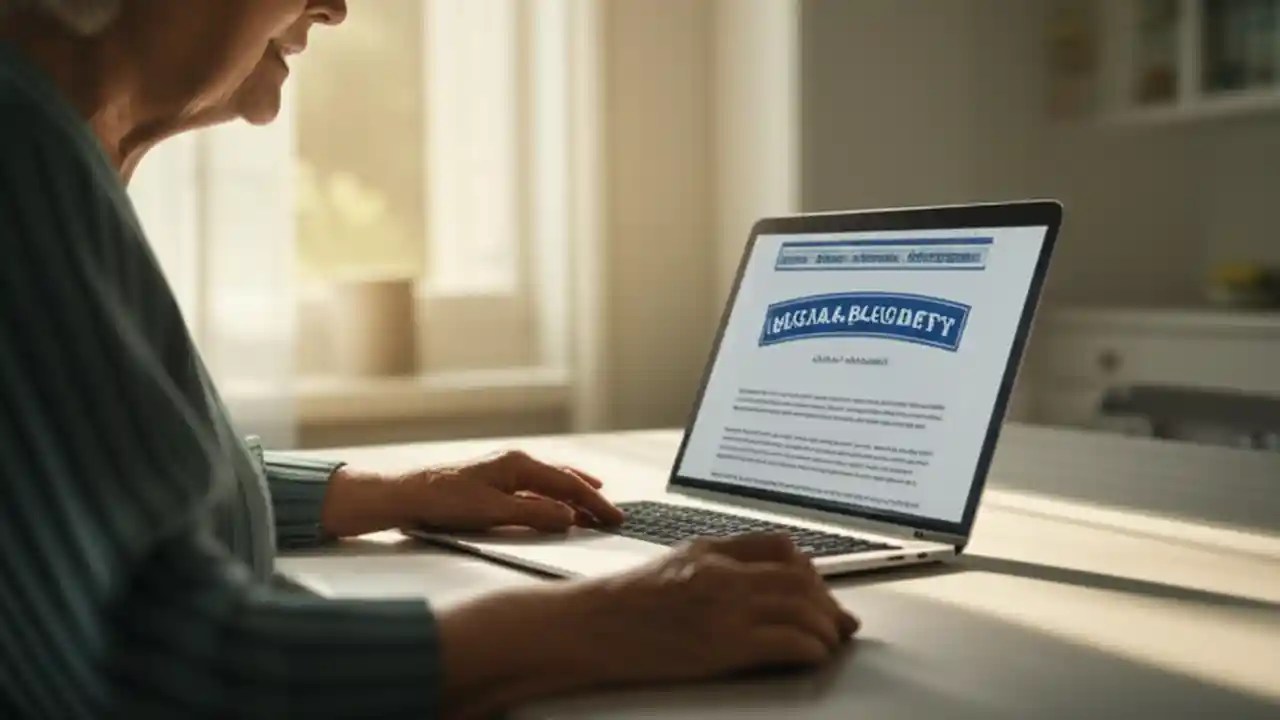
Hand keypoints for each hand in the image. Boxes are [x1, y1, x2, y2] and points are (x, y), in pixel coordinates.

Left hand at [319, 450, 624, 537]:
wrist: (406, 496)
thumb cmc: (444, 501)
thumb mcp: (493, 511)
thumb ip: (534, 514)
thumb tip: (569, 517)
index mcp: (518, 464)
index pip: (567, 483)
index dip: (593, 503)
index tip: (614, 518)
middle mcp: (514, 462)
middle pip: (562, 478)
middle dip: (589, 496)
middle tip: (613, 514)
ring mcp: (504, 471)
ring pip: (549, 481)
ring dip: (573, 494)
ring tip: (593, 503)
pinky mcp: (493, 482)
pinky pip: (535, 487)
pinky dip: (553, 496)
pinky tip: (554, 504)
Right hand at [437, 533, 857, 717]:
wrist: (584, 627)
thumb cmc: (619, 604)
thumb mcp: (670, 566)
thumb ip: (712, 564)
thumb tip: (755, 577)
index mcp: (710, 550)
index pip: (781, 547)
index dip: (811, 570)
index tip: (820, 590)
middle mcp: (723, 573)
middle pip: (801, 579)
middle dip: (829, 602)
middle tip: (839, 622)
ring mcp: (724, 608)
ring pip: (802, 609)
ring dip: (826, 628)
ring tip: (830, 643)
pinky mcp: (723, 645)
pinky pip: (787, 642)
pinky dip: (810, 649)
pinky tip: (812, 657)